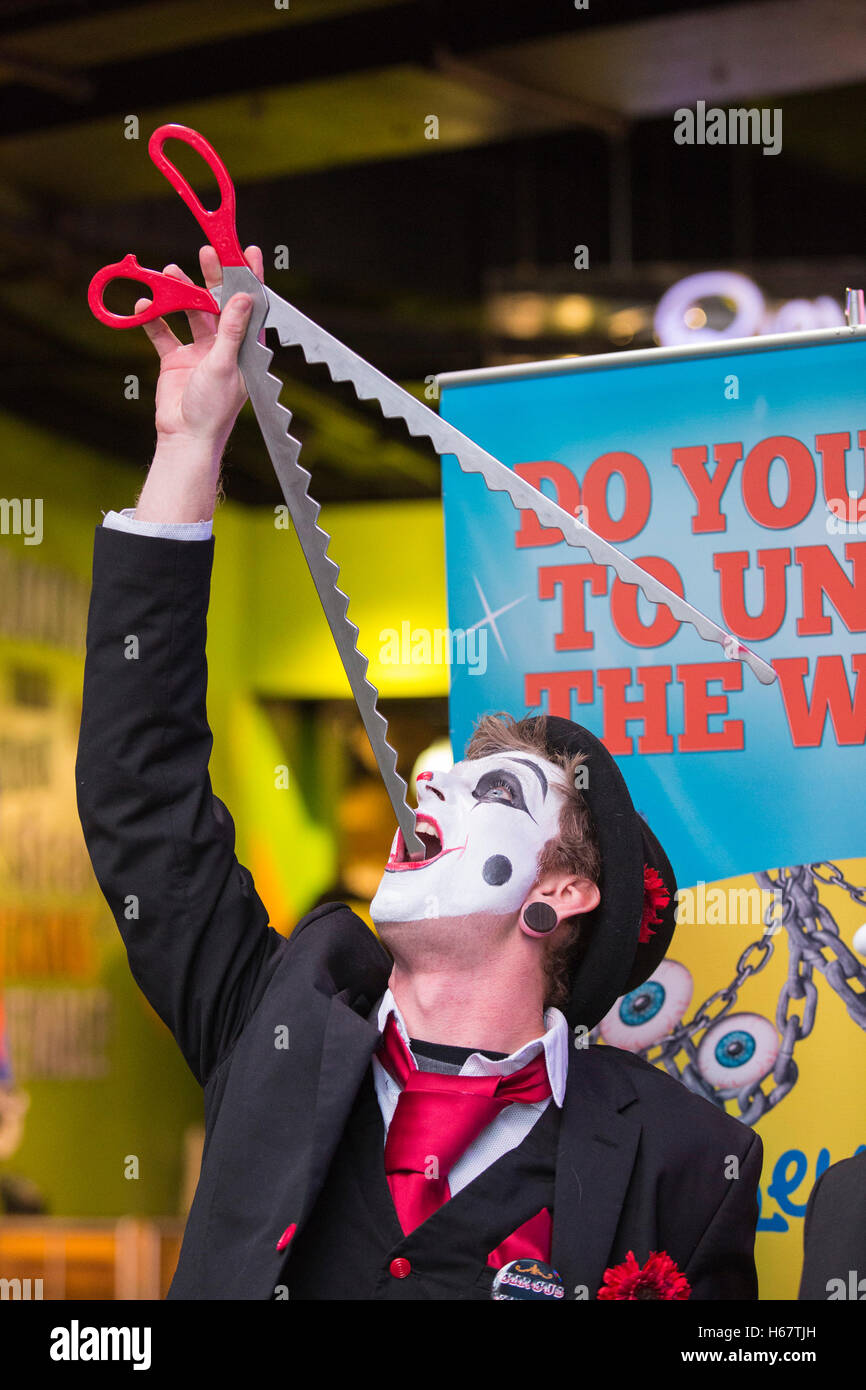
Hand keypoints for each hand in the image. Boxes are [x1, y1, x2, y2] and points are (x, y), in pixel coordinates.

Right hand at [136, 243, 264, 449]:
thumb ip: (231, 330)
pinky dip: (153, 317)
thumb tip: (243, 297)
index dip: (250, 279)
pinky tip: (143, 303)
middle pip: (219, 303)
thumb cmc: (213, 408)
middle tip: (206, 252)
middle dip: (212, 277)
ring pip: (190, 312)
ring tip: (169, 273)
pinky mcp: (175, 359)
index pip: (250, 307)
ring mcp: (199, 351)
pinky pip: (163, 332)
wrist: (185, 437)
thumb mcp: (224, 365)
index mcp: (245, 349)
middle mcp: (224, 346)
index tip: (248, 250)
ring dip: (180, 293)